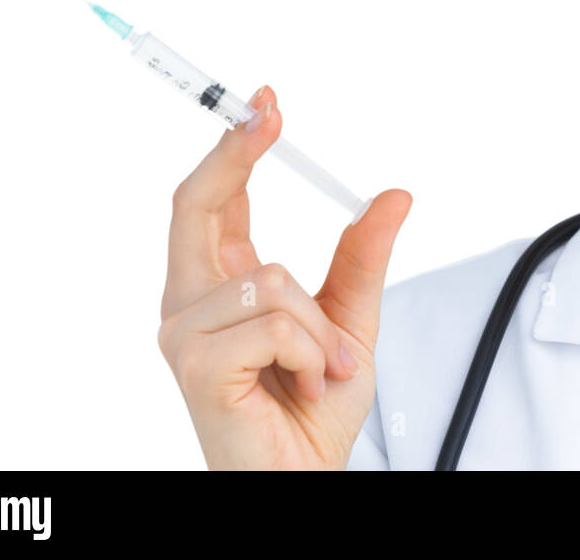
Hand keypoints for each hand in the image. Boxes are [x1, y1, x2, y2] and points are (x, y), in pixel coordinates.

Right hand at [157, 85, 410, 468]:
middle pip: (194, 205)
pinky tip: (309, 382)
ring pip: (272, 276)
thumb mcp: (351, 317)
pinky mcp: (197, 367)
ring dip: (321, 323)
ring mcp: (186, 336)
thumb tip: (393, 195)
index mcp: (220, 284)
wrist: (307, 476)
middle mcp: (190, 304)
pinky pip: (276, 321)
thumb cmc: (314, 407)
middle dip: (233, 152)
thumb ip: (363, 257)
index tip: (266, 103)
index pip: (211, 201)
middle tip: (271, 111)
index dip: (233, 147)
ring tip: (326, 365)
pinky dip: (315, 350)